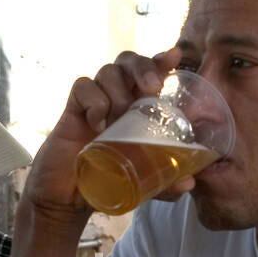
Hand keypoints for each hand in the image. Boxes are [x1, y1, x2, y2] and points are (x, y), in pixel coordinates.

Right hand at [23, 46, 194, 224]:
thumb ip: (165, 182)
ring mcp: (94, 102)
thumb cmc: (107, 181)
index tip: (174, 56)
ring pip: (108, 72)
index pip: (151, 73)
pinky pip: (84, 87)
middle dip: (143, 67)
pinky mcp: (72, 109)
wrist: (68, 199)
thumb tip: (189, 181)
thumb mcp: (142, 184)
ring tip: (118, 120)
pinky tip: (97, 126)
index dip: (162, 61)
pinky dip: (94, 102)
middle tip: (151, 88)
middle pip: (129, 61)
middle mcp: (116, 98)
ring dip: (118, 92)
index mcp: (137, 107)